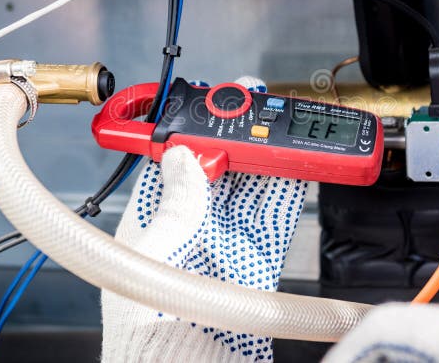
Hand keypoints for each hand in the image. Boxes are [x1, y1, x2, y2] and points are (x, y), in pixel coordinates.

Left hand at [102, 78, 307, 361]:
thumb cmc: (143, 334)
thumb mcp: (150, 258)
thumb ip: (173, 208)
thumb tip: (183, 158)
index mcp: (153, 223)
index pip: (172, 163)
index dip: (189, 131)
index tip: (204, 105)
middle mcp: (190, 229)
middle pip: (218, 169)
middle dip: (235, 137)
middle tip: (252, 106)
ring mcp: (224, 244)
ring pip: (250, 187)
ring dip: (266, 155)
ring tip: (278, 126)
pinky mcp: (256, 262)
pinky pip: (275, 217)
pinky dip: (287, 188)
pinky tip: (295, 163)